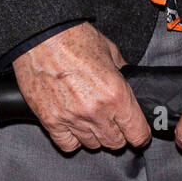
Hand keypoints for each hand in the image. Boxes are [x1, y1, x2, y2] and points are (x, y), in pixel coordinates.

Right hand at [12, 22, 151, 152]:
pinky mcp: (51, 122)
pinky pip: (68, 144)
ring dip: (95, 134)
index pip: (137, 133)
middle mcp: (96, 111)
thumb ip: (123, 72)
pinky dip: (73, 138)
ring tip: (91, 117)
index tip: (138, 133)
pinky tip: (74, 124)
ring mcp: (72, 119)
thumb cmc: (73, 38)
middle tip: (112, 118)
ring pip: (93, 145)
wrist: (41, 35)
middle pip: (115, 142)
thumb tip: (130, 85)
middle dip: (118, 132)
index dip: (140, 134)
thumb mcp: (110, 50)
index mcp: (115, 94)